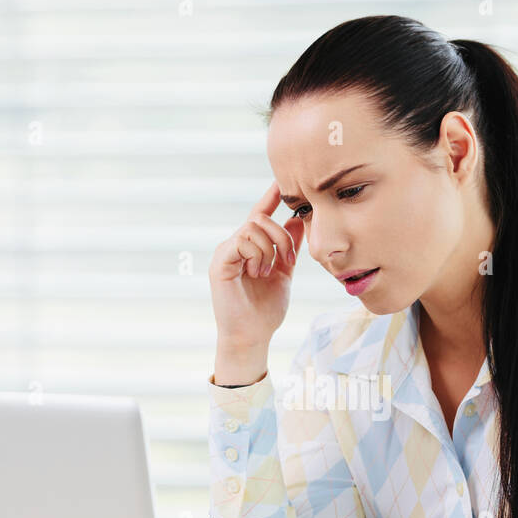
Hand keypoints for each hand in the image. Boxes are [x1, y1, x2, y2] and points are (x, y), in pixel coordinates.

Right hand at [208, 181, 305, 368]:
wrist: (252, 336)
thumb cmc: (265, 310)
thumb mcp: (284, 273)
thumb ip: (289, 248)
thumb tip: (297, 220)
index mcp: (249, 247)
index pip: (259, 216)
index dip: (270, 198)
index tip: (280, 182)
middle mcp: (234, 245)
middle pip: (260, 218)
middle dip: (281, 236)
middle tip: (286, 259)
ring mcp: (225, 252)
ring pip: (252, 228)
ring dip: (269, 249)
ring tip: (265, 272)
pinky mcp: (219, 262)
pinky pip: (242, 241)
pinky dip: (256, 255)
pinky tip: (256, 273)